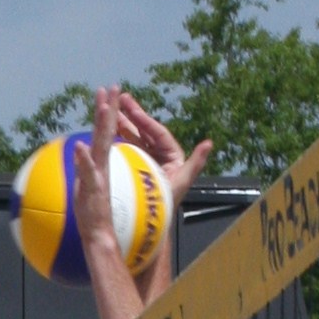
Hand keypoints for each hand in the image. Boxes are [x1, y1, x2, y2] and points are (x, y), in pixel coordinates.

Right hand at [106, 86, 210, 206]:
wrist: (150, 219)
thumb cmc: (166, 203)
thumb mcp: (182, 182)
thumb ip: (196, 162)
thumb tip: (209, 143)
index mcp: (172, 155)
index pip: (159, 133)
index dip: (146, 121)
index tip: (133, 111)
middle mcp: (159, 154)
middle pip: (146, 130)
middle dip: (133, 114)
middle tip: (121, 98)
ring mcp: (145, 159)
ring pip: (134, 135)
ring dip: (124, 122)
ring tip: (112, 108)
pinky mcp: (134, 165)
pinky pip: (126, 147)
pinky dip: (118, 137)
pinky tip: (109, 127)